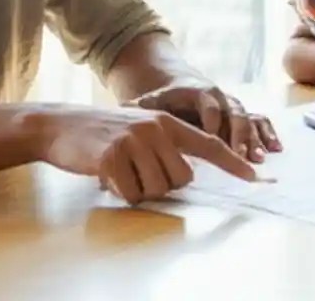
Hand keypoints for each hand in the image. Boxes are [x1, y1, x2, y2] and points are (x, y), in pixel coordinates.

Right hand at [33, 105, 254, 204]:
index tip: (255, 176)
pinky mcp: (113, 157)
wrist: (59, 124)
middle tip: (137, 170)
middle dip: (161, 183)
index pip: (209, 144)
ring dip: (139, 189)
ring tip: (121, 169)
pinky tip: (106, 174)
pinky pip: (131, 194)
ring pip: (157, 189)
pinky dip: (120, 192)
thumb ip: (165, 146)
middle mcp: (155, 128)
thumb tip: (186, 176)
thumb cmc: (103, 134)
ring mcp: (134, 141)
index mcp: (167, 122)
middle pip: (182, 178)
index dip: (232, 162)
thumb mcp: (140, 130)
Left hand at [128, 83, 281, 161]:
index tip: (213, 139)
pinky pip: (260, 122)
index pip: (209, 107)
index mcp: (201, 92)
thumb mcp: (153, 101)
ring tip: (258, 158)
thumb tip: (123, 110)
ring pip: (250, 119)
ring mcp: (234, 107)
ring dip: (254, 139)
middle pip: (235, 113)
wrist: (182, 90)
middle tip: (241, 155)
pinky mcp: (242, 117)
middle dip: (239, 135)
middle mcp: (222, 98)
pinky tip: (276, 148)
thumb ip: (141, 106)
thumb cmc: (166, 100)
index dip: (213, 123)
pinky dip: (268, 134)